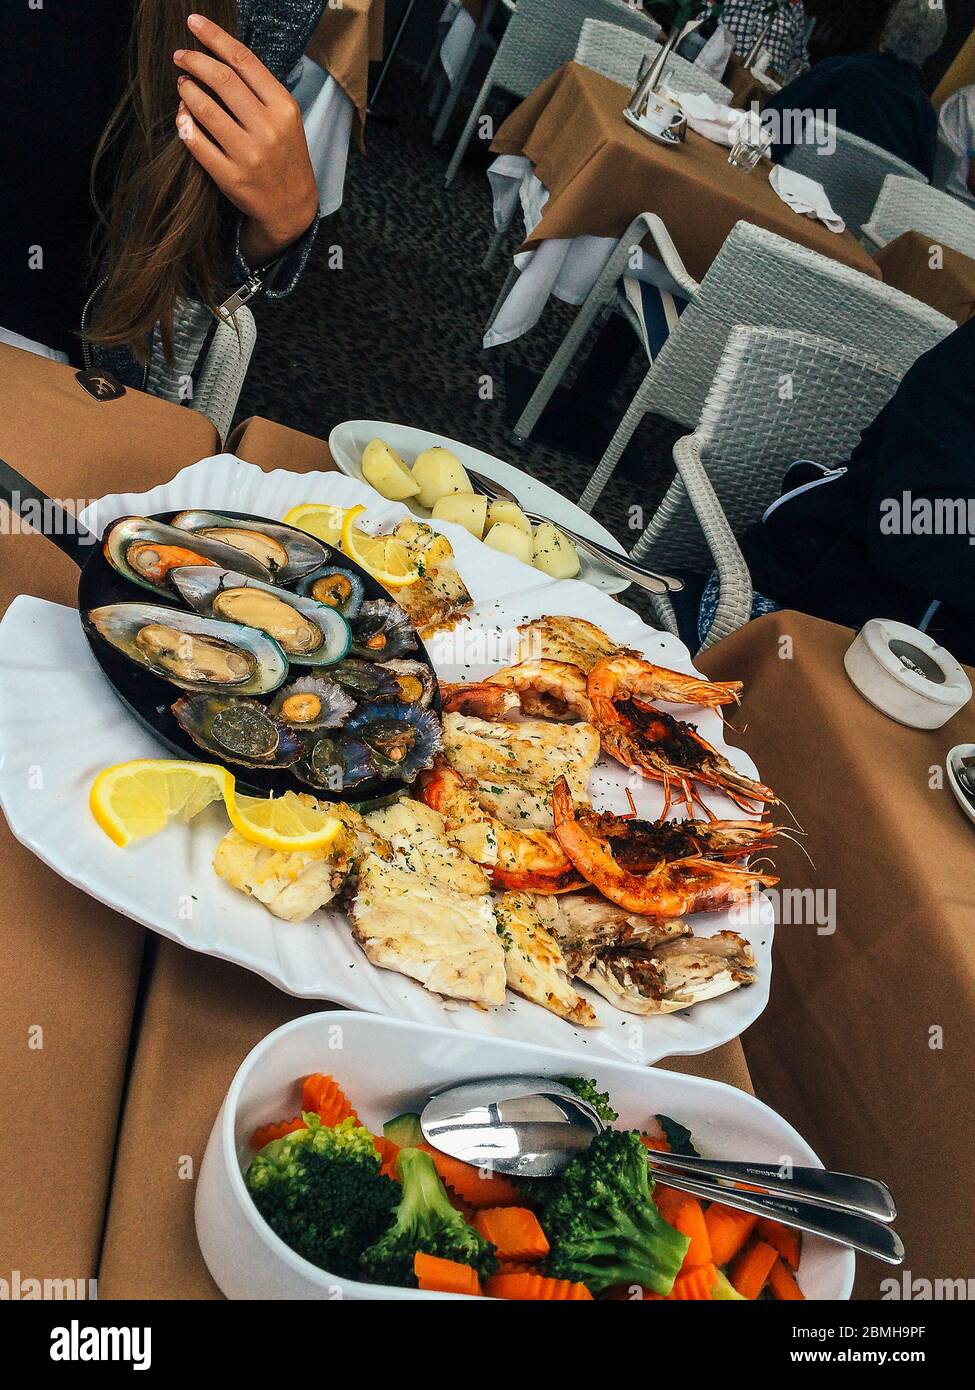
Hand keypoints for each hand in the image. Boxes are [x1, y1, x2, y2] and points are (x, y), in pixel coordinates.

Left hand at [174, 13, 317, 267]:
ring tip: (182, 83)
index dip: (214, 36)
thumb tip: (220, 58)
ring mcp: (249, 155)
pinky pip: (196, 142)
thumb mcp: (285, 119)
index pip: (243, 60)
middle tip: (180, 56)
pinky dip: (184, 123)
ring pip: (204, 108)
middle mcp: (268, 129)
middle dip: (194, 60)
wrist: (292, 208)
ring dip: (187, 90)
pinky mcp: (231, 177)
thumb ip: (259, 90)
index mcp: (283, 108)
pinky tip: (183, 115)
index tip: (194, 23)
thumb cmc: (284, 156)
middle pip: (221, 79)